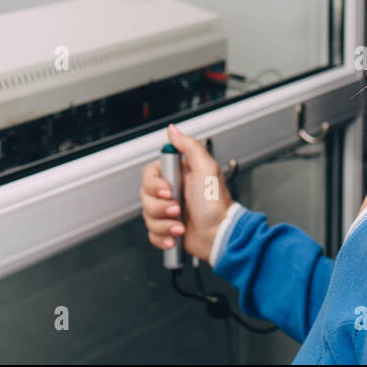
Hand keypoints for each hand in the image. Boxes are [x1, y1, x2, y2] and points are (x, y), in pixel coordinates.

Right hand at [140, 123, 232, 262]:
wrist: (220, 235)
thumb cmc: (216, 204)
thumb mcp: (207, 168)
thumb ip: (189, 146)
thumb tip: (173, 130)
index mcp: (177, 175)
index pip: (150, 174)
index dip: (155, 184)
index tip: (168, 190)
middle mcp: (171, 191)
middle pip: (146, 196)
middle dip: (161, 207)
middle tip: (178, 208)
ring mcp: (168, 211)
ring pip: (147, 216)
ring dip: (164, 223)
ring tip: (181, 223)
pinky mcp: (167, 228)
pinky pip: (152, 232)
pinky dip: (163, 236)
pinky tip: (176, 235)